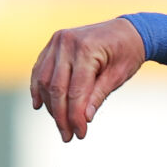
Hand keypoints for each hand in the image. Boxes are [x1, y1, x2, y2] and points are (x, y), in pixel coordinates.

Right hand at [29, 18, 146, 141]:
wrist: (128, 30)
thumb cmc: (127, 53)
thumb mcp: (118, 76)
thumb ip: (98, 96)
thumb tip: (84, 119)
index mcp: (87, 49)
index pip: (76, 91)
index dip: (76, 116)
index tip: (80, 134)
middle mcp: (67, 43)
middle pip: (57, 88)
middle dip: (61, 116)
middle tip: (67, 136)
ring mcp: (58, 41)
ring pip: (45, 80)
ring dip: (50, 105)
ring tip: (60, 124)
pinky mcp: (53, 43)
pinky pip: (41, 69)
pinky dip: (39, 88)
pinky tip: (40, 105)